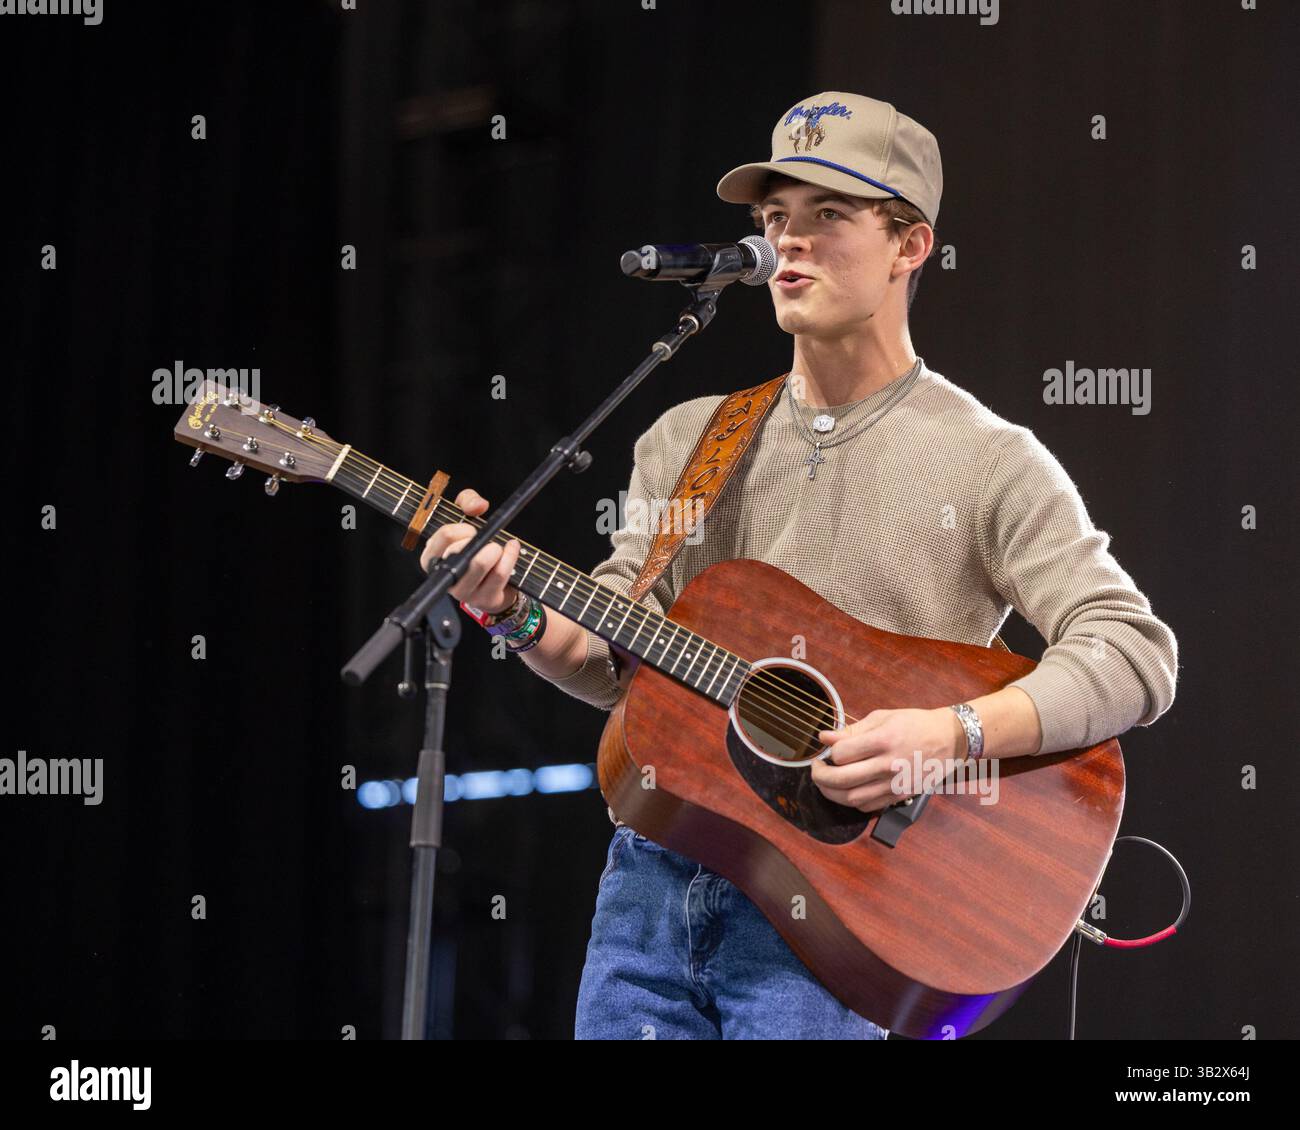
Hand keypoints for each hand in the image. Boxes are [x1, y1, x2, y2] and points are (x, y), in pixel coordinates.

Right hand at [418, 487, 521, 614]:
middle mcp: (445, 577)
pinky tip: (511, 550)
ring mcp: (464, 591)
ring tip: (498, 547)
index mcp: (432, 557)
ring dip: (494, 549)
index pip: (444, 535)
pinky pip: (499, 574)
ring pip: (479, 564)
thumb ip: (467, 501)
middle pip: (459, 550)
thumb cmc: (474, 547)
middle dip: (477, 539)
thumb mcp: (466, 518)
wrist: (493, 581)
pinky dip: (510, 557)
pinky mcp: (484, 599)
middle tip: (486, 540)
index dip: (462, 528)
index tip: (471, 530)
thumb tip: (478, 506)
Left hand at [810, 707, 964, 811]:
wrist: (949, 739)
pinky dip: (851, 801)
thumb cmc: (914, 724)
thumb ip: (852, 730)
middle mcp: (888, 765)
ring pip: (851, 798)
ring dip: (831, 793)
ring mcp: (894, 784)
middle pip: (841, 780)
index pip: (841, 754)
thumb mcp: (882, 717)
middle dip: (820, 776)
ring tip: (827, 781)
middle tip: (817, 769)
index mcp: (883, 740)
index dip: (828, 753)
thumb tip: (824, 738)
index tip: (826, 749)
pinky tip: (848, 790)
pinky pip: (867, 806)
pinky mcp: (899, 796)